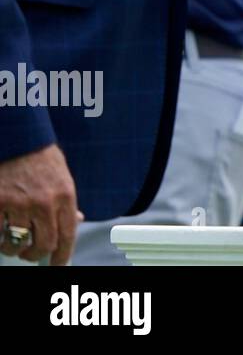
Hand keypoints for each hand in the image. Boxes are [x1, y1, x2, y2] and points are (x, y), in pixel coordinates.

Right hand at [0, 145, 81, 264]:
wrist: (18, 138)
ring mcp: (19, 204)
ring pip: (17, 243)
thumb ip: (67, 202)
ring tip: (13, 243)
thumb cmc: (41, 157)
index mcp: (65, 196)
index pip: (68, 235)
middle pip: (43, 244)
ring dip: (14, 248)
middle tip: (31, 254)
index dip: (63, 255)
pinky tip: (1, 233)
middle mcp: (44, 202)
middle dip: (36, 254)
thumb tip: (77, 221)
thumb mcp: (62, 176)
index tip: (58, 264)